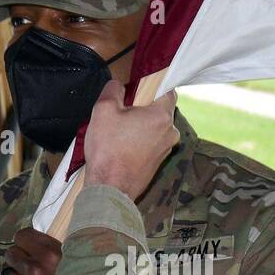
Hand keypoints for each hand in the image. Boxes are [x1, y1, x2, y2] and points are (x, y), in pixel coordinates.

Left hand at [1, 227, 62, 274]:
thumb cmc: (63, 272)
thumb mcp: (58, 251)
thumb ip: (42, 242)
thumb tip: (22, 236)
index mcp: (52, 254)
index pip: (21, 236)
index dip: (26, 242)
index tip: (35, 249)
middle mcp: (39, 270)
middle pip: (11, 252)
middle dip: (18, 258)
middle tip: (32, 266)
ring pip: (6, 267)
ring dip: (14, 271)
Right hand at [81, 79, 178, 199]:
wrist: (110, 188)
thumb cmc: (108, 148)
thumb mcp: (103, 109)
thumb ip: (113, 90)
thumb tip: (119, 86)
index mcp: (162, 116)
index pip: (168, 91)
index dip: (152, 87)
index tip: (136, 90)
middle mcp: (171, 132)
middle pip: (160, 110)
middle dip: (143, 108)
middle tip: (122, 112)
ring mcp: (166, 150)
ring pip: (155, 128)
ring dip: (141, 125)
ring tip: (119, 132)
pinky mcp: (159, 163)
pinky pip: (152, 143)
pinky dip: (141, 141)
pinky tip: (123, 146)